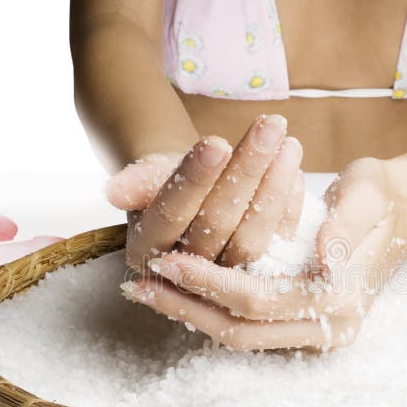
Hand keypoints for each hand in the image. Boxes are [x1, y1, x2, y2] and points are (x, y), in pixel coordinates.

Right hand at [120, 115, 304, 271]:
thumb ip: (135, 182)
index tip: (216, 141)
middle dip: (245, 171)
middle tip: (269, 125)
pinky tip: (295, 169)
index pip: (172, 214)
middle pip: (217, 223)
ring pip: (252, 237)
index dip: (195, 179)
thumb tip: (111, 191)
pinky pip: (278, 243)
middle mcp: (184, 275)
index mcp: (147, 253)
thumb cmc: (165, 182)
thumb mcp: (147, 176)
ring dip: (274, 187)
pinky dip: (289, 206)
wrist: (190, 199)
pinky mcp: (259, 275)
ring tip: (287, 142)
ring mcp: (225, 281)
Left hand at [124, 156, 406, 349]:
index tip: (167, 260)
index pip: (259, 300)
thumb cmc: (383, 194)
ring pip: (241, 336)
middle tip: (140, 282)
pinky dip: (212, 311)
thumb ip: (347, 225)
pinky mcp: (308, 324)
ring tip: (147, 289)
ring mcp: (320, 332)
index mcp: (343, 298)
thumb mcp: (368, 194)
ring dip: (192, 313)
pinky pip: (250, 327)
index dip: (209, 283)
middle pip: (242, 330)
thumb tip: (326, 258)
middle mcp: (332, 327)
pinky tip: (179, 292)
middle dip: (188, 307)